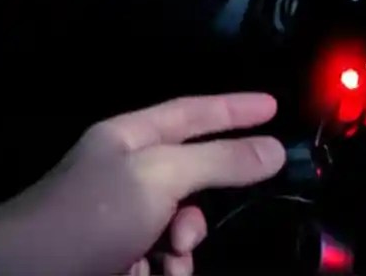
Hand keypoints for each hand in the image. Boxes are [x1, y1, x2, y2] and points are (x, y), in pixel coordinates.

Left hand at [0, 93, 285, 275]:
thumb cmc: (91, 215)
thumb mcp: (161, 176)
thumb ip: (219, 160)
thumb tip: (273, 149)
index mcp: (128, 140)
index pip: (191, 113)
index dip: (233, 108)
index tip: (274, 107)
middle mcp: (125, 177)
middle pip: (192, 182)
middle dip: (201, 210)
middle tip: (185, 232)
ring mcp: (121, 224)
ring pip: (181, 232)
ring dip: (179, 251)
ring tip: (158, 263)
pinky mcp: (119, 262)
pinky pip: (162, 264)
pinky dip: (161, 273)